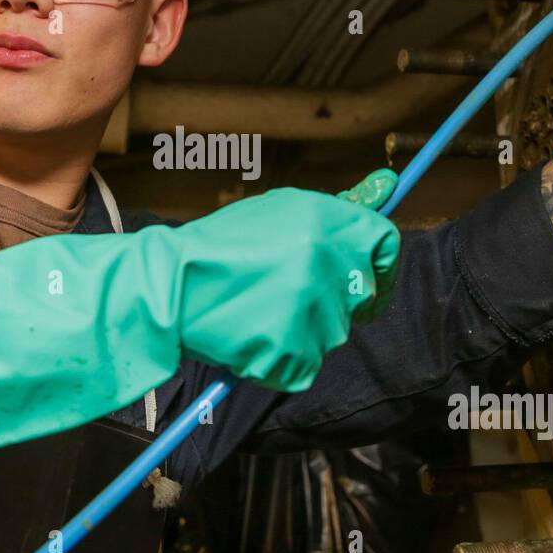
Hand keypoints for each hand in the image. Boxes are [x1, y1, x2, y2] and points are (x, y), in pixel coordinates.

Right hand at [0, 177, 399, 458]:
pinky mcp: (289, 348)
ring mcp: (308, 306)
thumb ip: (333, 211)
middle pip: (358, 295)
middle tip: (289, 301)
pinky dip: (278, 361)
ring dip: (301, 332)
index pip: (382, 241)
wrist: (164, 286)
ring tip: (256, 314)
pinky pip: (302, 366)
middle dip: (331, 303)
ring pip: (331, 333)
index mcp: (322, 218)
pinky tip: (247, 338)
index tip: (366, 280)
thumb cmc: (219, 250)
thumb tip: (388, 185)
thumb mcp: (277, 214)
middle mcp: (323, 259)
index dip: (377, 264)